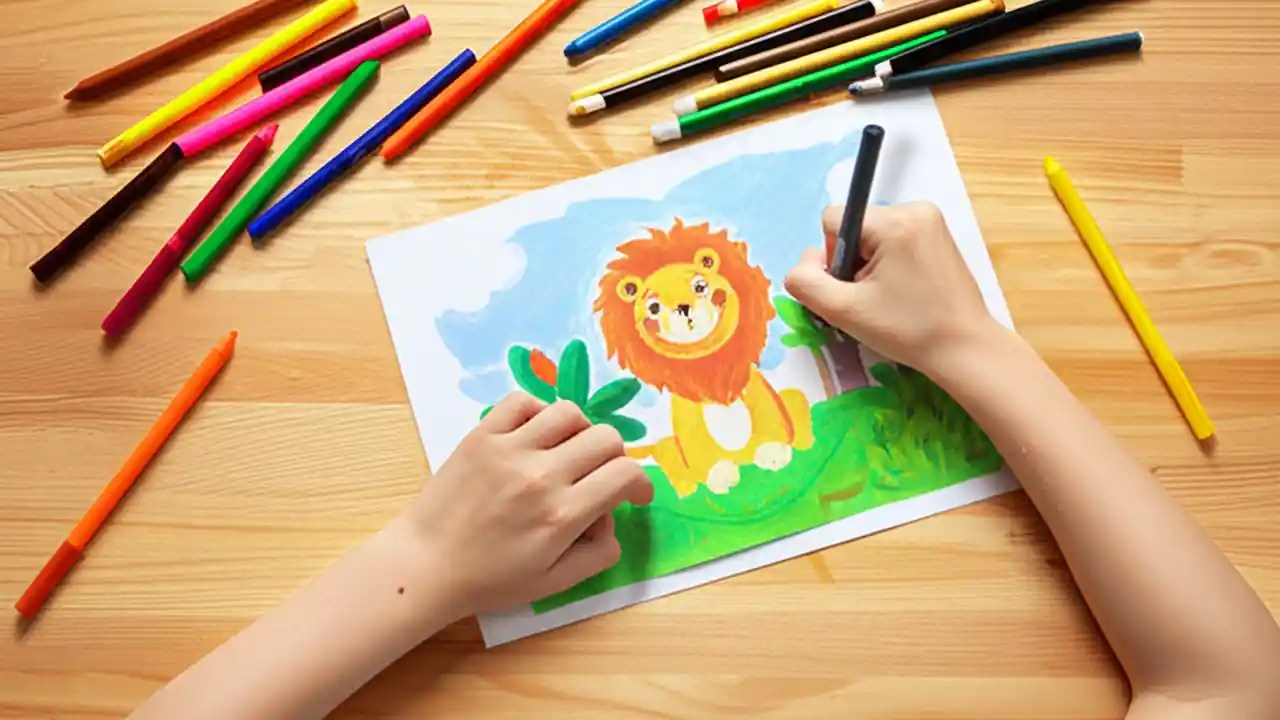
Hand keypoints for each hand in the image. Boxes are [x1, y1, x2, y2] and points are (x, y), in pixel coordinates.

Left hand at [405, 393, 653, 618]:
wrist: (425, 565)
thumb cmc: (490, 580)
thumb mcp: (553, 584)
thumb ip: (596, 556)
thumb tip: (612, 522)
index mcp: (562, 515)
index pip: (625, 474)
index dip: (641, 483)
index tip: (634, 495)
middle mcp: (540, 475)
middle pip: (605, 439)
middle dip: (616, 458)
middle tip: (600, 477)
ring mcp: (509, 450)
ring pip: (569, 412)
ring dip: (580, 431)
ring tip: (568, 452)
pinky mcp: (481, 436)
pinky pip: (522, 401)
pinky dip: (538, 411)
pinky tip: (535, 435)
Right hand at [784, 202, 999, 376]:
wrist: (963, 348)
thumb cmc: (907, 331)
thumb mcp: (843, 311)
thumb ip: (806, 282)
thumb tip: (805, 263)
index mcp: (894, 222)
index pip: (832, 219)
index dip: (832, 256)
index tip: (854, 286)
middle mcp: (915, 209)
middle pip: (854, 226)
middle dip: (852, 260)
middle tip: (872, 296)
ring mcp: (931, 220)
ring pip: (872, 233)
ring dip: (869, 263)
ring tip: (890, 295)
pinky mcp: (939, 234)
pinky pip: (894, 238)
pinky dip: (888, 262)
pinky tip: (904, 289)